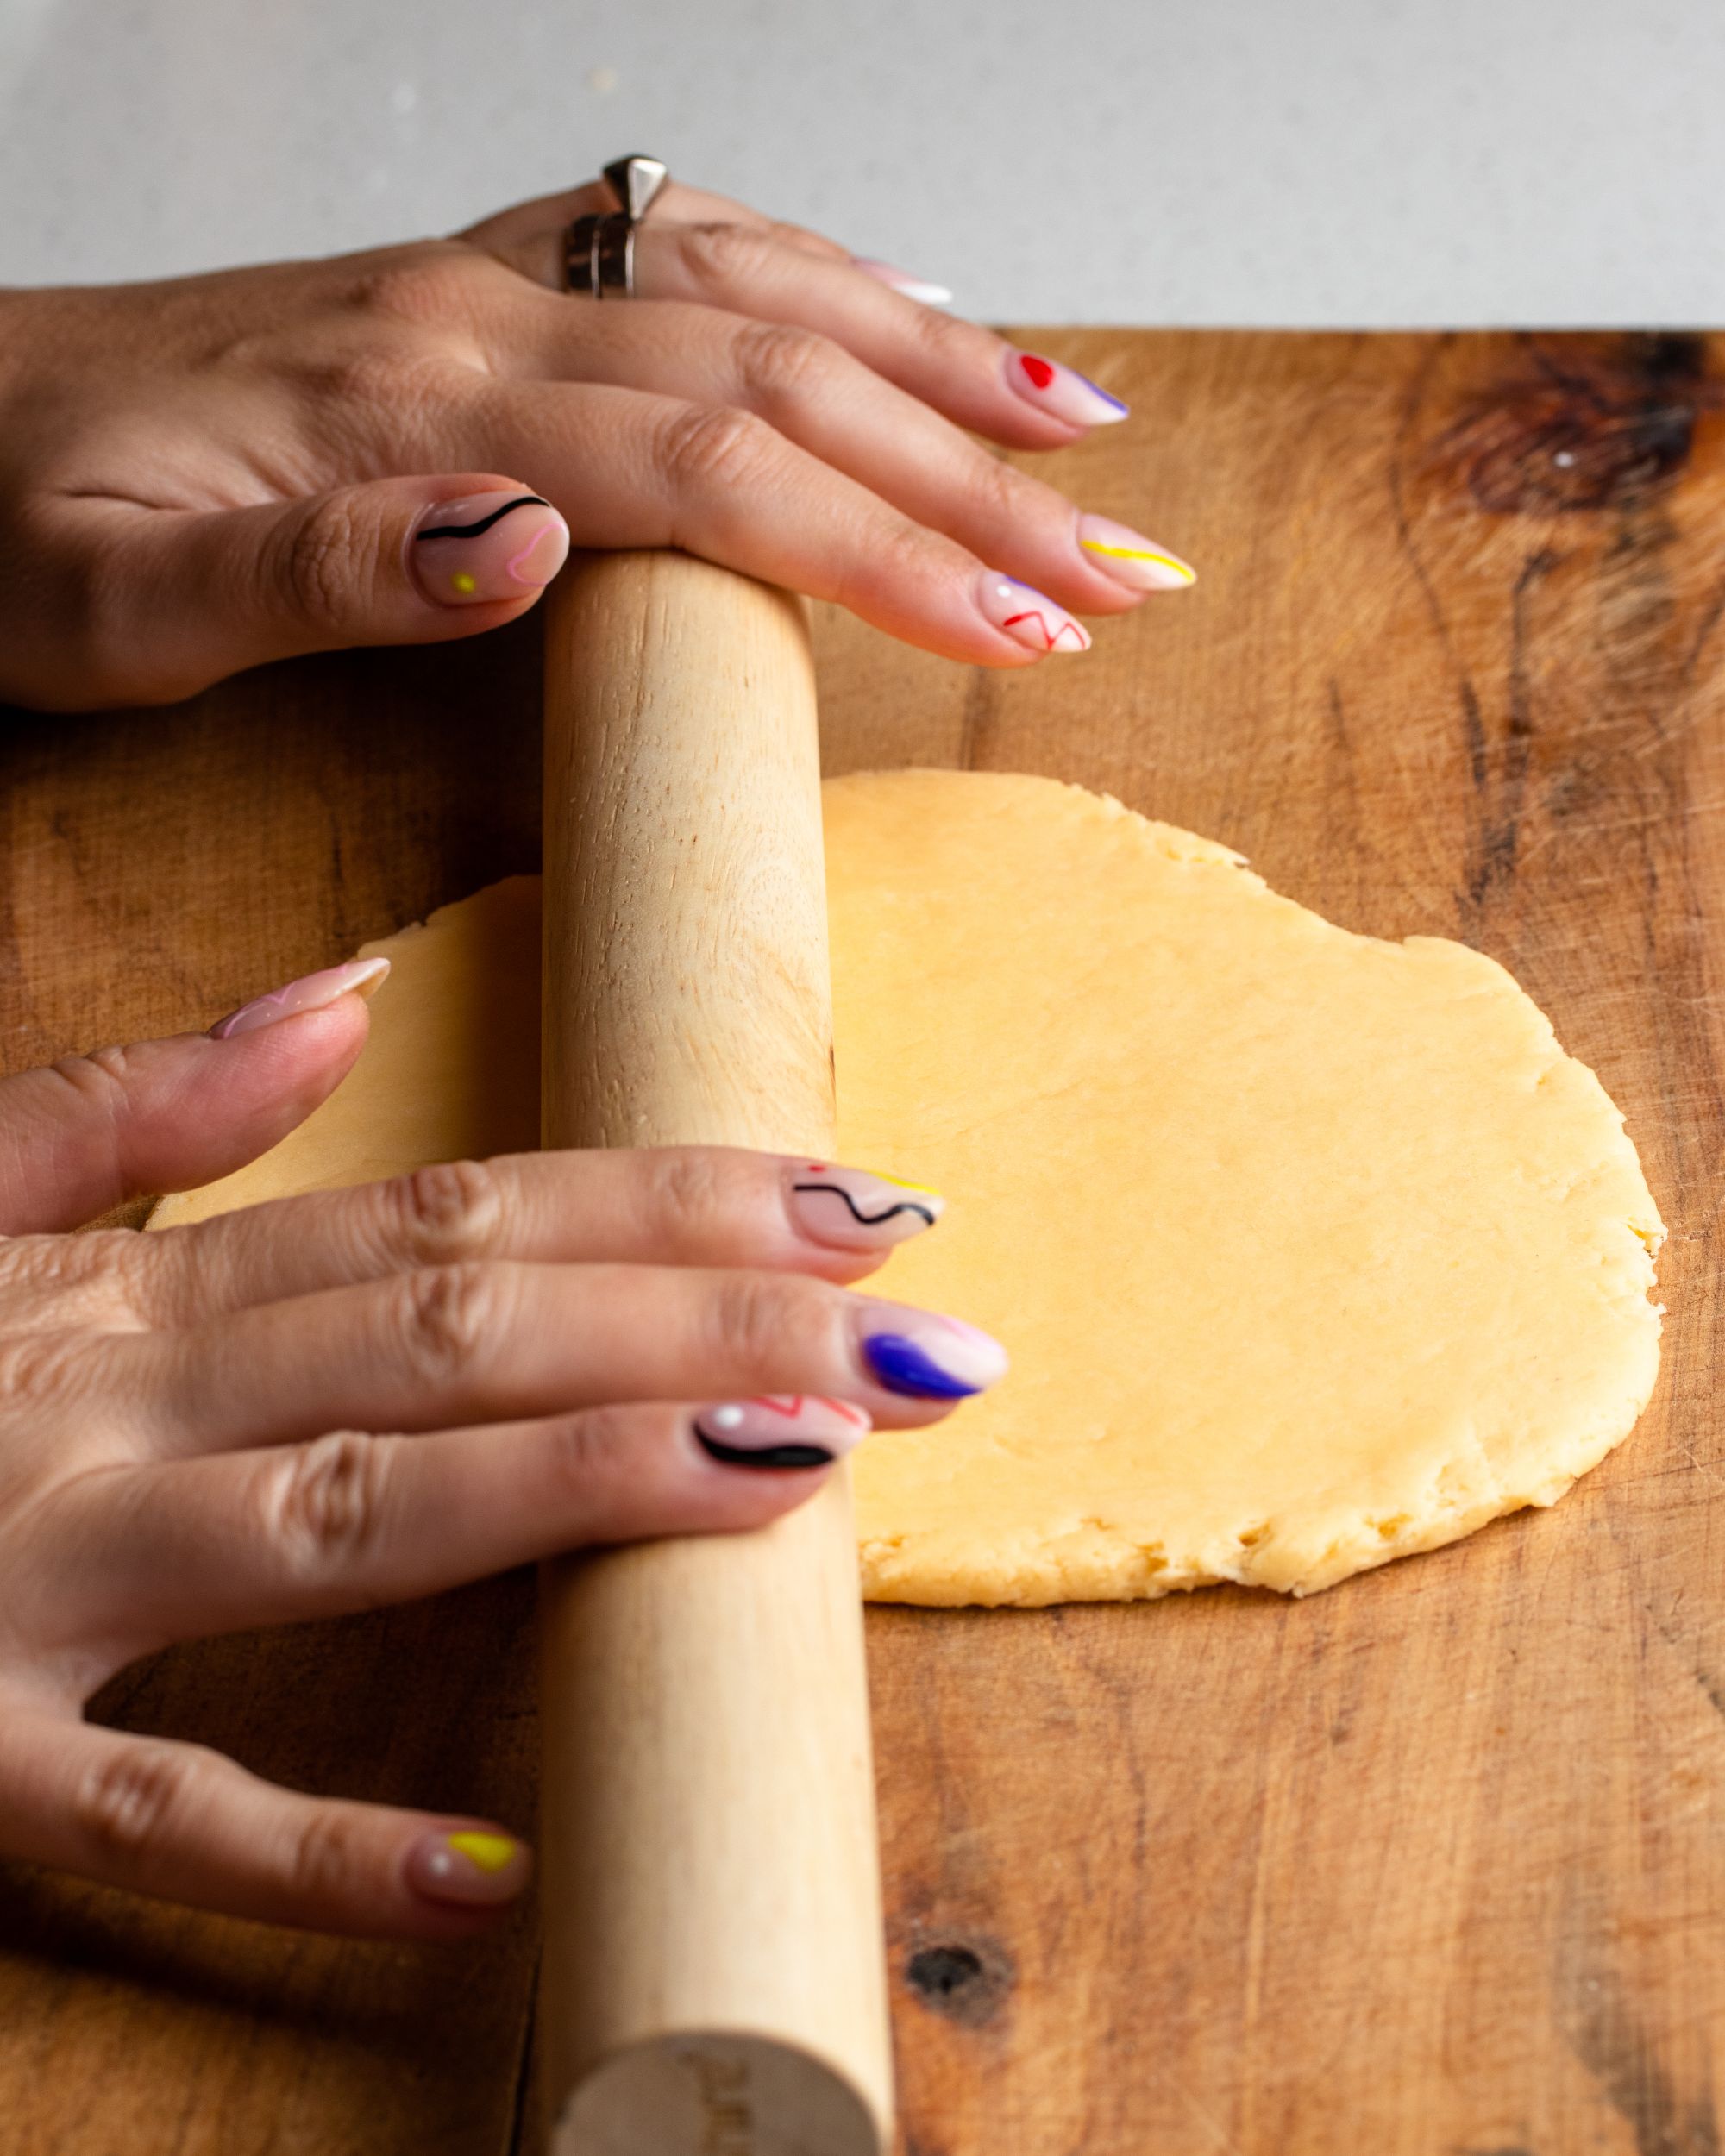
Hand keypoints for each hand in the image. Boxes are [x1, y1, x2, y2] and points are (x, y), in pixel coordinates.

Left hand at [0, 176, 1192, 709]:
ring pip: (769, 291)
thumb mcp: (116, 608)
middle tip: (1123, 571)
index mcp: (414, 407)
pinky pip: (701, 247)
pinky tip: (926, 325)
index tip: (1031, 629)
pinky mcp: (490, 278)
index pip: (715, 475)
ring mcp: (494, 277)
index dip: (892, 551)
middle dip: (973, 482)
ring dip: (943, 366)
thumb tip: (531, 544)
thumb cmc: (25, 532)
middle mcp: (482, 313)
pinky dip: (839, 282)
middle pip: (785, 379)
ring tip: (1089, 441)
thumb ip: (317, 575)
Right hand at [0, 964, 998, 1933]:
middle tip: (923, 1333)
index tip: (856, 1197)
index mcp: (125, 1289)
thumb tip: (332, 998)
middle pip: (456, 1334)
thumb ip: (122, 1113)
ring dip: (587, 1490)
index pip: (453, 1210)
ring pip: (349, 1513)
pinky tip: (493, 1879)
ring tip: (801, 1471)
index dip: (666, 1197)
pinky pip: (146, 1821)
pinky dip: (311, 1856)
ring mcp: (30, 1586)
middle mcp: (104, 1408)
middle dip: (706, 1324)